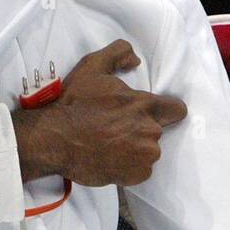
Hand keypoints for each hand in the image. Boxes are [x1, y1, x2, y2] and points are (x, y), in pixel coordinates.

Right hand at [12, 40, 187, 185]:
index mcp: (144, 105)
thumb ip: (118, 53)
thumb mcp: (91, 67)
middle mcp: (150, 131)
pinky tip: (108, 158)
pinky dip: (128, 167)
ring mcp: (144, 155)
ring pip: (148, 151)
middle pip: (157, 131)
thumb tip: (136, 60)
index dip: (165, 110)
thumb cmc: (72, 104)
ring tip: (109, 145)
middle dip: (141, 129)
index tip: (148, 113)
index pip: (177, 109)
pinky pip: (139, 170)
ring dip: (134, 148)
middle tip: (115, 128)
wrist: (52, 139)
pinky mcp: (135, 175)